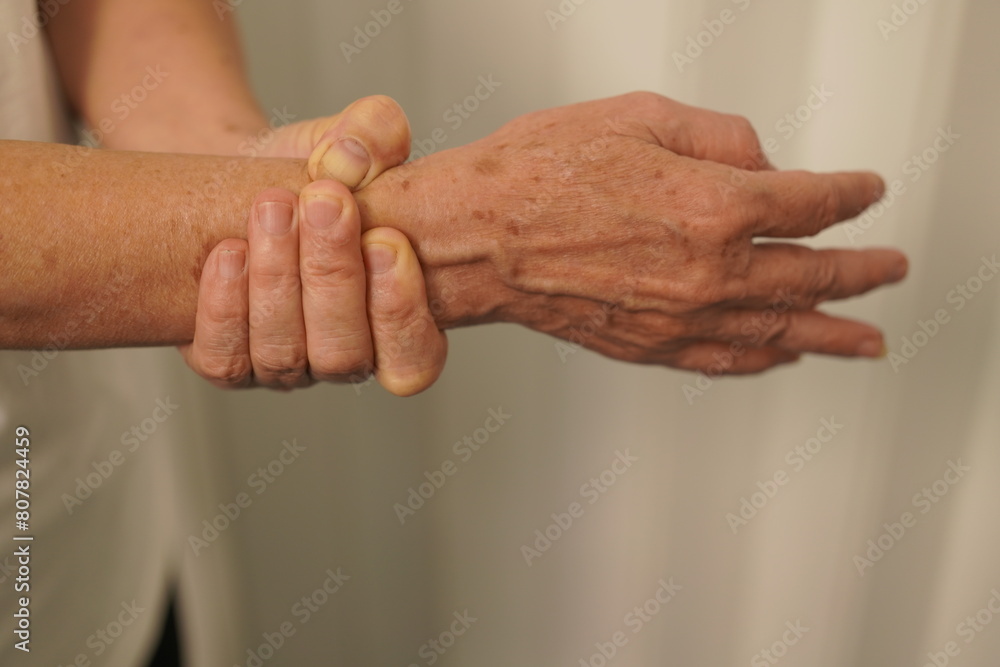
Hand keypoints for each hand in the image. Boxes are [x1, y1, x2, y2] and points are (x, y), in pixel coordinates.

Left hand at [181, 96, 446, 394]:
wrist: (240, 180)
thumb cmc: (313, 175)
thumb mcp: (353, 140)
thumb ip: (376, 133)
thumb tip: (352, 157)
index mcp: (397, 325)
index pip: (413, 361)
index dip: (400, 314)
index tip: (385, 239)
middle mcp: (344, 356)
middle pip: (345, 356)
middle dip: (333, 277)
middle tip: (323, 202)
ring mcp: (284, 366)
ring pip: (284, 355)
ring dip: (278, 281)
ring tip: (272, 207)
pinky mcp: (226, 361)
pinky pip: (224, 359)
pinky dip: (225, 308)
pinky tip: (228, 252)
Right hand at [355, 92, 908, 373]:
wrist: (474, 239)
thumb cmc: (536, 176)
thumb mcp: (639, 117)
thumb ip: (719, 137)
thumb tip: (761, 162)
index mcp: (714, 207)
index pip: (813, 203)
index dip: (850, 194)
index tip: (864, 191)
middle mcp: (708, 272)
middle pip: (813, 274)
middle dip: (862, 271)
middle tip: (889, 270)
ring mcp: (680, 318)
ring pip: (781, 329)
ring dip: (833, 334)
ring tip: (865, 342)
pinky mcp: (648, 345)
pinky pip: (725, 360)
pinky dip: (764, 360)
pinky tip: (782, 358)